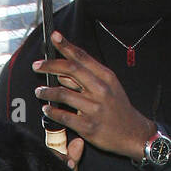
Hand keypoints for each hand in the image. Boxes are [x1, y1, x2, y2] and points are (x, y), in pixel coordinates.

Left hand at [33, 32, 154, 159]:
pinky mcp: (88, 126)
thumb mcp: (109, 88)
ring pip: (64, 93)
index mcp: (106, 77)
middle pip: (71, 70)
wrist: (133, 133)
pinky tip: (46, 109)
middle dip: (50, 65)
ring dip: (47, 91)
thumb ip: (87, 78)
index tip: (54, 37)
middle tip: (37, 65)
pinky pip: (64, 116)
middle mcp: (100, 90)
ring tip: (39, 91)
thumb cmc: (118, 109)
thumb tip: (62, 74)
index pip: (82, 56)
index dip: (66, 45)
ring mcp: (94, 108)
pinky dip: (52, 111)